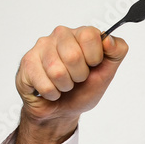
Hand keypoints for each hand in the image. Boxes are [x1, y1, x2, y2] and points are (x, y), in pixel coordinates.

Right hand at [12, 26, 128, 143]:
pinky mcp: (26, 62)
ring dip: (65, 86)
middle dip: (79, 76)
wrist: (61, 110)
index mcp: (82, 33)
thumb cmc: (84, 89)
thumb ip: (117, 52)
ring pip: (57, 71)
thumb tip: (108, 40)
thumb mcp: (108, 72)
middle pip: (73, 56)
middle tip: (77, 78)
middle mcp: (61, 34)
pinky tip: (50, 89)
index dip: (94, 58)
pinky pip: (44, 84)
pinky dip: (52, 94)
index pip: (90, 35)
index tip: (92, 65)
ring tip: (63, 84)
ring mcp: (41, 46)